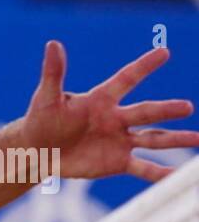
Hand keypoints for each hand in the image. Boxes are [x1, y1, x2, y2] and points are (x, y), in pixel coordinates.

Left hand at [22, 41, 198, 183]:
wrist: (39, 150)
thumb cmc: (42, 118)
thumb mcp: (47, 96)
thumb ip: (54, 72)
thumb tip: (53, 43)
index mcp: (100, 99)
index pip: (126, 79)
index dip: (143, 66)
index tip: (164, 52)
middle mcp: (115, 118)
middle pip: (146, 113)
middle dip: (166, 110)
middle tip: (187, 106)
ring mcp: (119, 141)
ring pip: (153, 139)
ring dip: (175, 140)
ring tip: (198, 138)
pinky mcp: (117, 162)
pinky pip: (143, 168)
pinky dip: (160, 173)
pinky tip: (178, 177)